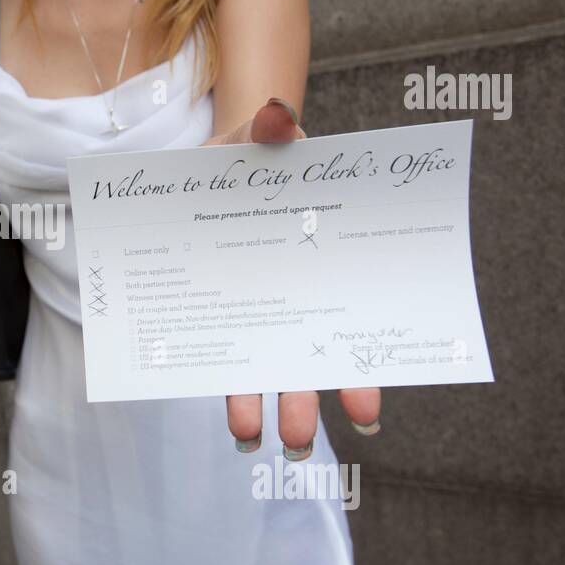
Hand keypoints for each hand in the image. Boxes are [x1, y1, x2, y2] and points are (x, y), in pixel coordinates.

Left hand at [202, 98, 382, 457]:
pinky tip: (240, 429)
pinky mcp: (218, 319)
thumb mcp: (250, 143)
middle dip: (307, 401)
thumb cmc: (238, 160)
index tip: (365, 409)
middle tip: (303, 441)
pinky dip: (234, 395)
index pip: (346, 317)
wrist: (198, 172)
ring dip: (271, 409)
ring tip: (267, 446)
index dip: (360, 367)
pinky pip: (228, 362)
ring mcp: (256, 311)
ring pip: (271, 370)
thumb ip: (267, 132)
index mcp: (313, 260)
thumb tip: (278, 117)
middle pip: (308, 357)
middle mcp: (291, 296)